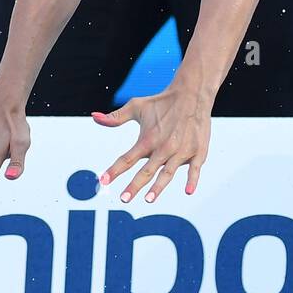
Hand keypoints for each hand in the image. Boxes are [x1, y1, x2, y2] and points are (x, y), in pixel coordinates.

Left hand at [93, 90, 210, 201]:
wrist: (192, 92)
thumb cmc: (162, 101)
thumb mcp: (137, 107)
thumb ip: (116, 117)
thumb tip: (94, 117)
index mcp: (148, 138)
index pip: (127, 158)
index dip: (114, 170)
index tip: (103, 180)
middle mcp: (163, 147)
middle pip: (146, 171)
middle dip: (134, 186)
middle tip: (124, 199)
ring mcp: (181, 150)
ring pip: (168, 173)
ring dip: (158, 187)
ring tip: (148, 199)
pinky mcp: (198, 151)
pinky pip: (195, 169)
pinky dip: (192, 180)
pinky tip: (188, 191)